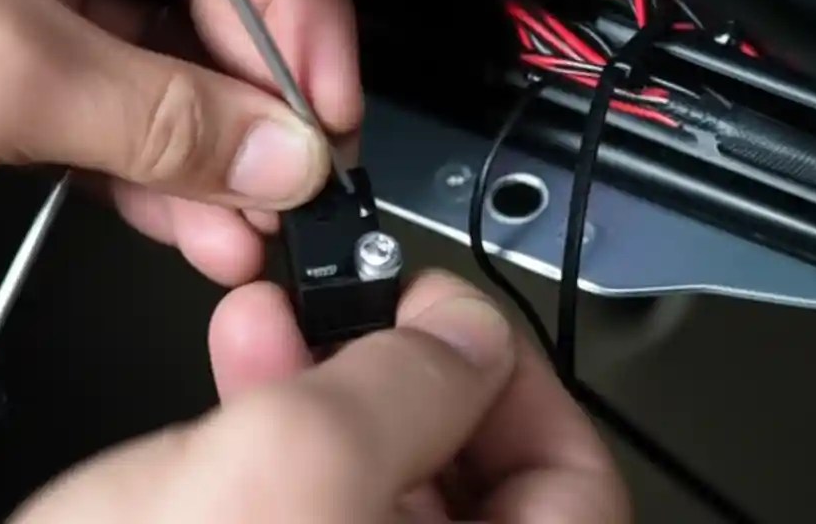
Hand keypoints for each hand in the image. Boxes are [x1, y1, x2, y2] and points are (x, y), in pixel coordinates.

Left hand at [0, 0, 359, 280]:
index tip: (324, 101)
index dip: (287, 8)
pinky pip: (112, 100)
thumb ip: (163, 117)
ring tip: (246, 223)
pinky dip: (154, 163)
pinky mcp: (5, 46)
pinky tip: (192, 218)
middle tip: (291, 175)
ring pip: (158, 56)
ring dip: (207, 148)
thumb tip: (285, 148)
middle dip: (247, 97)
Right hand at [9, 271, 630, 522]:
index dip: (521, 386)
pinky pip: (308, 516)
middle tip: (365, 311)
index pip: (574, 492)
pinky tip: (240, 376)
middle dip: (405, 377)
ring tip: (277, 324)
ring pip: (379, 498)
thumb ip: (401, 385)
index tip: (458, 325)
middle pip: (477, 491)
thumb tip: (467, 334)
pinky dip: (280, 440)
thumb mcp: (286, 473)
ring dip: (331, 393)